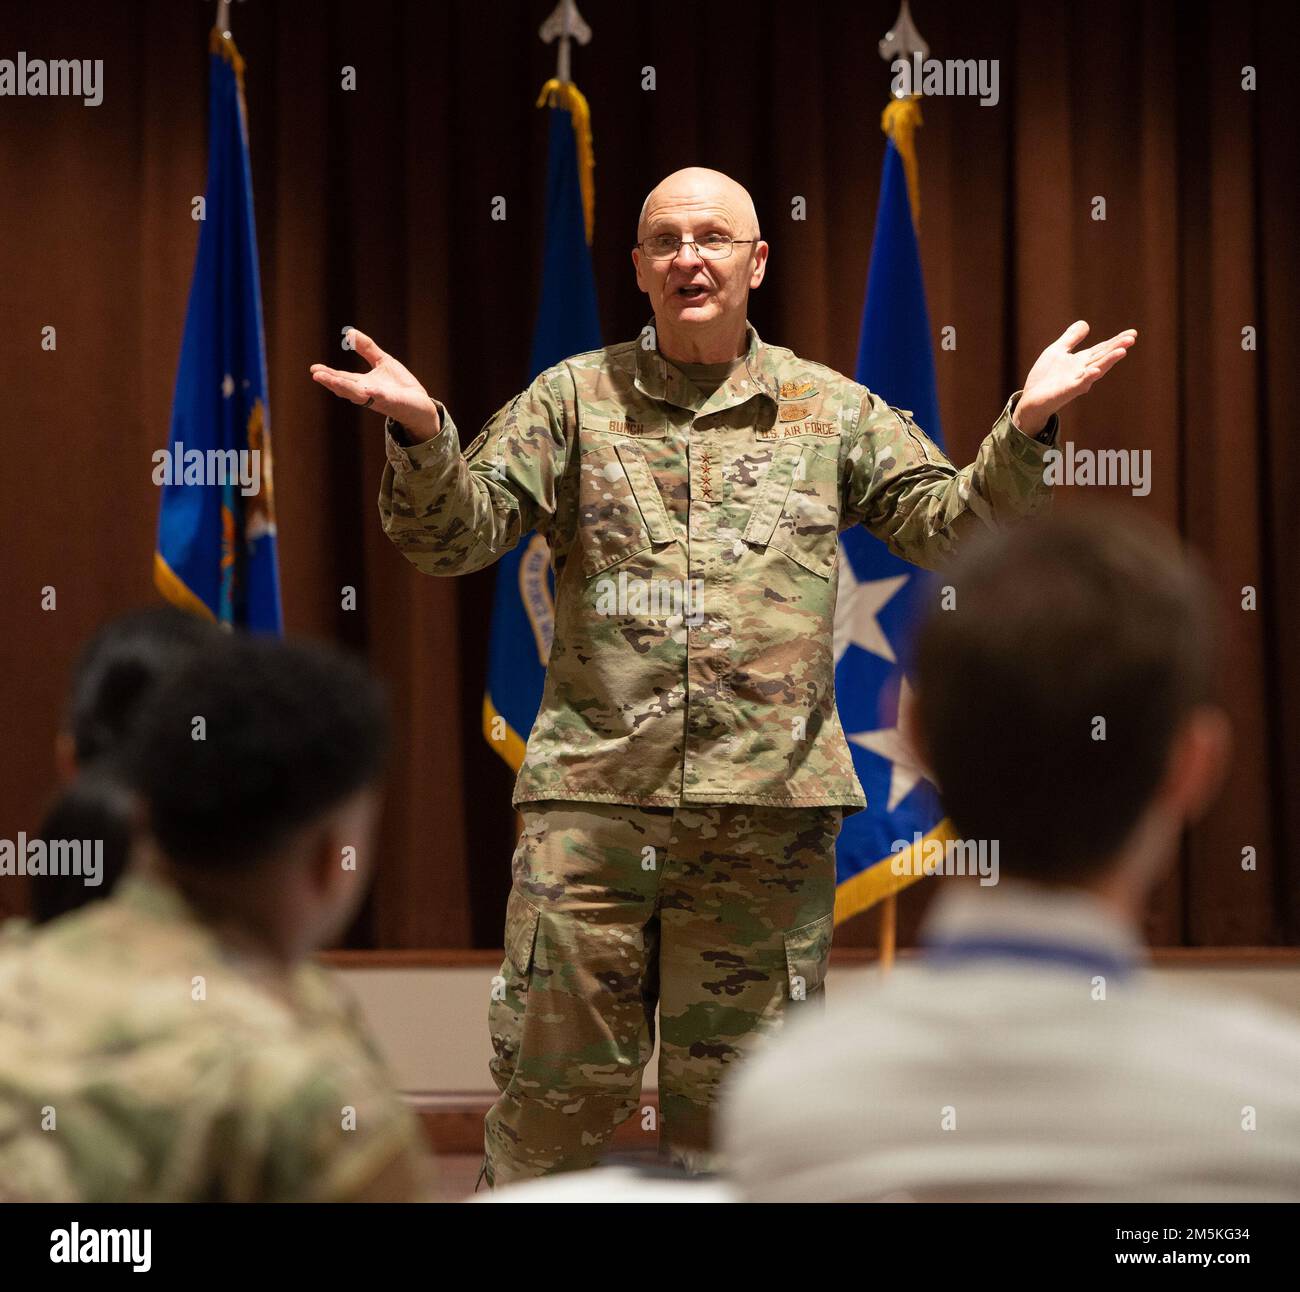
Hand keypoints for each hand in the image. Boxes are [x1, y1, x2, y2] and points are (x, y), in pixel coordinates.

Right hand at [310, 329, 440, 440]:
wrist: (420, 405)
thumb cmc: (400, 385)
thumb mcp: (382, 361)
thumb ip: (367, 348)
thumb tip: (349, 332)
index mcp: (362, 384)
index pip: (342, 378)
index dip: (328, 374)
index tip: (314, 369)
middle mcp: (367, 393)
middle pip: (346, 387)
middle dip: (331, 381)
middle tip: (316, 375)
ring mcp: (379, 399)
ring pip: (359, 395)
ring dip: (345, 388)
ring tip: (331, 381)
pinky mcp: (393, 402)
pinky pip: (383, 398)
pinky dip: (376, 394)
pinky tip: (369, 389)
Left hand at [1014, 321, 1137, 435]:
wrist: (1030, 399)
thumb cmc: (1045, 377)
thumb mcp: (1058, 351)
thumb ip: (1071, 338)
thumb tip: (1086, 323)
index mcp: (1082, 360)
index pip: (1103, 348)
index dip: (1117, 340)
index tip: (1133, 332)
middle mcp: (1083, 370)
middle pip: (1103, 357)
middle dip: (1117, 347)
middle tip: (1132, 338)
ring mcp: (1077, 381)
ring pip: (1096, 369)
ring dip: (1109, 361)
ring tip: (1122, 351)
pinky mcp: (1067, 391)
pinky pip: (1080, 384)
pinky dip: (1088, 377)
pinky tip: (1096, 370)